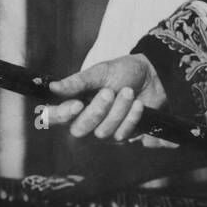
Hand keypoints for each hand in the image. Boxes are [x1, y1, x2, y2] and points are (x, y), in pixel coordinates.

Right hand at [44, 55, 167, 142]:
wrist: (153, 75)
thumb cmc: (123, 71)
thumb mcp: (100, 72)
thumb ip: (77, 82)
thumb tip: (53, 87)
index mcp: (73, 102)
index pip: (54, 117)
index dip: (61, 115)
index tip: (76, 105)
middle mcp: (84, 120)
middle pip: (78, 130)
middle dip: (96, 112)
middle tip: (109, 92)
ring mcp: (102, 130)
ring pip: (102, 133)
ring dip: (118, 110)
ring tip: (128, 91)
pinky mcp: (121, 135)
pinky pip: (121, 134)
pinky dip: (131, 117)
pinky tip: (138, 104)